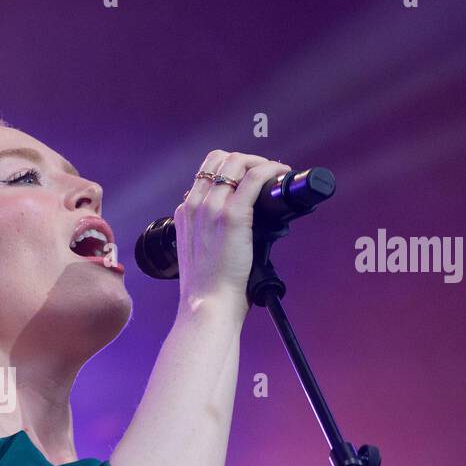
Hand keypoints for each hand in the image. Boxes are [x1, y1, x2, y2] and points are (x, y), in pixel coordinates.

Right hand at [173, 150, 292, 316]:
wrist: (208, 305)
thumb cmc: (208, 288)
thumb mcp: (198, 254)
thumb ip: (210, 234)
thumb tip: (241, 228)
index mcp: (185, 214)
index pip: (206, 173)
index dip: (230, 169)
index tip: (247, 177)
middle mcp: (195, 206)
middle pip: (219, 159)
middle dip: (246, 160)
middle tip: (264, 173)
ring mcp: (212, 209)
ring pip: (237, 163)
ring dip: (260, 162)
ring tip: (275, 173)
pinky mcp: (233, 215)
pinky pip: (254, 178)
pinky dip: (270, 170)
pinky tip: (280, 174)